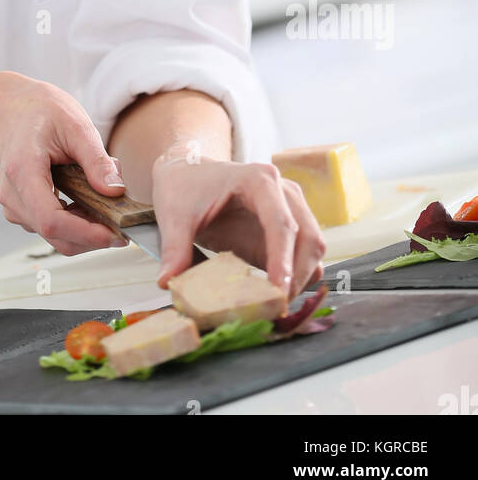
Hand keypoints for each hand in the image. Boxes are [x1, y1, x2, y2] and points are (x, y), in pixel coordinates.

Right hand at [0, 71, 127, 254]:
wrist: (8, 109)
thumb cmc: (38, 111)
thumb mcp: (75, 125)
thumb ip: (96, 160)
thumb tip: (115, 191)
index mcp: (22, 171)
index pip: (51, 220)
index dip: (86, 234)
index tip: (116, 234)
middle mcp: (12, 195)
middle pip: (55, 235)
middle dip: (92, 236)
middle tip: (122, 222)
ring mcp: (12, 205)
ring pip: (54, 236)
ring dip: (84, 229)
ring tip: (101, 198)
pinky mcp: (19, 209)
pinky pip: (49, 228)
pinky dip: (73, 224)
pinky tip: (85, 201)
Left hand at [151, 142, 326, 296]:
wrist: (187, 172)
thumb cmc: (184, 186)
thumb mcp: (174, 216)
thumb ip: (175, 248)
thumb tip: (167, 282)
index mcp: (258, 180)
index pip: (281, 222)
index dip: (283, 259)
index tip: (278, 291)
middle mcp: (282, 191)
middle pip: (308, 237)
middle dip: (297, 276)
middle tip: (276, 308)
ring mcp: (289, 208)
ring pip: (313, 248)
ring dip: (301, 279)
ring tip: (275, 306)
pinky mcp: (287, 229)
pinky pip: (303, 255)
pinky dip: (297, 277)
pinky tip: (274, 296)